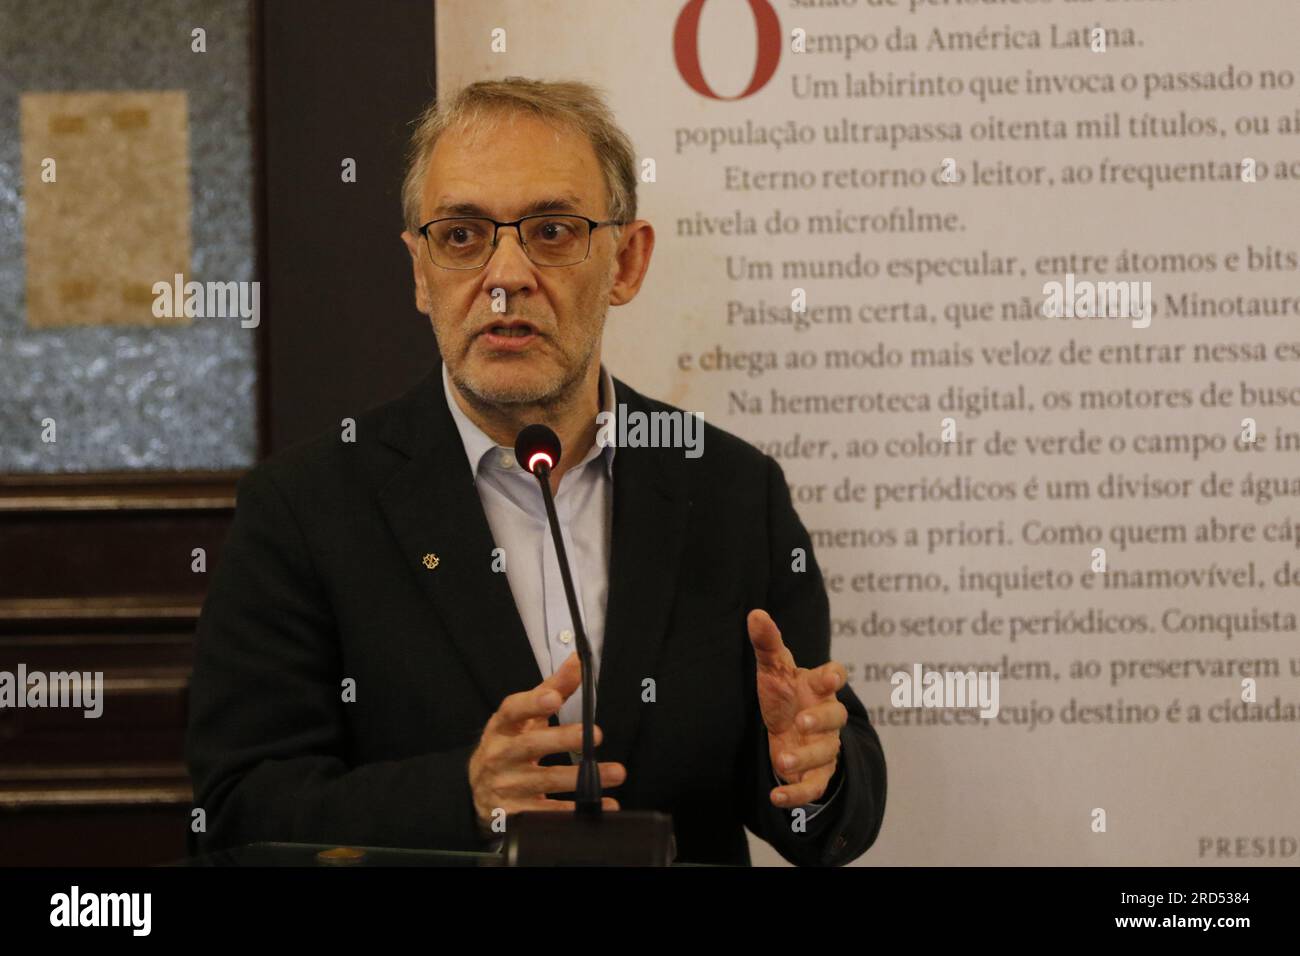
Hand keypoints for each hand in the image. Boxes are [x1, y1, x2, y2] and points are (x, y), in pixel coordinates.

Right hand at [467, 652, 623, 834]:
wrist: (478, 790)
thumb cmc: (509, 744)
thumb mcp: (525, 717)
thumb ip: (552, 689)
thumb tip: (578, 660)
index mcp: (503, 727)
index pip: (513, 710)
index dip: (532, 704)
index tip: (553, 698)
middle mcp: (501, 755)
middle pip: (531, 746)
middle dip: (563, 740)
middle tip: (595, 735)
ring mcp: (507, 786)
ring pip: (545, 781)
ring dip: (581, 778)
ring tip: (615, 772)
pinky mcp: (516, 813)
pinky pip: (548, 813)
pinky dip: (576, 811)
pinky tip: (603, 804)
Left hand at [747, 608, 846, 807]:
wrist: (788, 729)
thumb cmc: (785, 693)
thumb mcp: (774, 668)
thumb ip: (767, 643)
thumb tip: (755, 613)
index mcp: (819, 687)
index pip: (834, 676)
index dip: (833, 677)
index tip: (828, 677)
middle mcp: (827, 716)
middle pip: (835, 717)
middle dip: (820, 721)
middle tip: (801, 722)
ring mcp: (825, 745)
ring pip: (824, 753)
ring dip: (805, 758)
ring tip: (782, 760)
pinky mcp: (816, 773)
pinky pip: (813, 787)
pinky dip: (796, 794)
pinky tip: (776, 798)